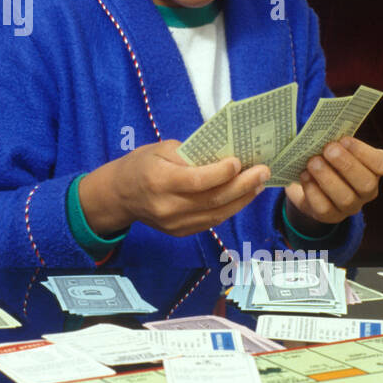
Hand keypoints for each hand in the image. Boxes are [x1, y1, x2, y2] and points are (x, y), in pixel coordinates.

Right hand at [78, 141, 269, 238]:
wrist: (120, 195)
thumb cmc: (141, 165)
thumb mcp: (159, 149)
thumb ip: (189, 154)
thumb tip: (223, 155)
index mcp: (159, 181)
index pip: (196, 180)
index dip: (221, 172)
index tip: (239, 161)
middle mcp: (167, 206)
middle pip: (212, 199)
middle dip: (242, 185)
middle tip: (263, 171)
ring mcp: (174, 224)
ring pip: (217, 214)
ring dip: (242, 199)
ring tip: (258, 184)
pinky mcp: (180, 232)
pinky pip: (211, 222)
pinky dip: (229, 209)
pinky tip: (242, 196)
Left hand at [283, 136, 382, 229]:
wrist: (308, 184)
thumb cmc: (325, 159)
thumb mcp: (332, 147)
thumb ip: (334, 139)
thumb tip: (322, 128)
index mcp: (372, 169)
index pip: (381, 164)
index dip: (363, 152)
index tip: (344, 139)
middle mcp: (366, 190)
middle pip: (366, 183)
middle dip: (346, 165)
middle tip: (328, 149)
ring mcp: (350, 206)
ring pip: (345, 198)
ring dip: (328, 178)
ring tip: (312, 162)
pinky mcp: (330, 216)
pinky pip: (324, 208)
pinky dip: (313, 191)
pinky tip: (304, 177)